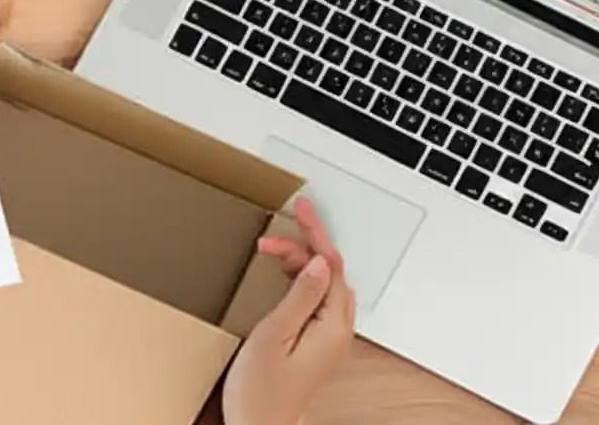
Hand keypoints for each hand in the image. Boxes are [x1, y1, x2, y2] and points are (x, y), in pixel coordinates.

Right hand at [223, 198, 355, 424]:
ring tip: (270, 249)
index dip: (316, 233)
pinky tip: (282, 273)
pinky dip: (299, 278)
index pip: (330, 266)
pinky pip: (316, 298)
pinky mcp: (317, 342)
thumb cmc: (261, 390)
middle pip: (329, 271)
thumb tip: (316, 262)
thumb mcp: (275, 335)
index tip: (304, 208)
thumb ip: (299, 297)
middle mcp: (337, 331)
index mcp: (332, 327)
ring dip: (299, 261)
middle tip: (274, 234)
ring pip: (322, 283)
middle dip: (304, 245)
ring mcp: (328, 338)